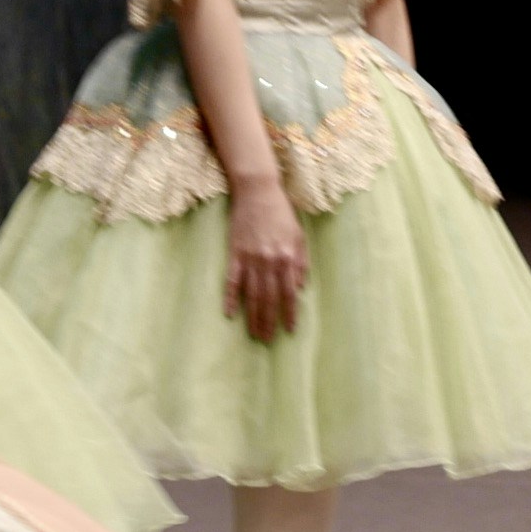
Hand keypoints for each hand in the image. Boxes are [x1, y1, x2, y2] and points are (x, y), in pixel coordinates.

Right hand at [223, 172, 308, 341]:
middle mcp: (269, 261)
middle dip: (269, 321)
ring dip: (253, 316)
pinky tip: (230, 313)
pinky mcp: (235, 253)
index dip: (289, 313)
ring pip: (252, 294)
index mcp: (287, 258)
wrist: (257, 191)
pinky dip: (231, 298)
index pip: (289, 293)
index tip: (288, 330)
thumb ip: (301, 263)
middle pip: (269, 299)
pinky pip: (232, 281)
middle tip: (267, 340)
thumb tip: (299, 289)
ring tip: (254, 334)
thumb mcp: (299, 236)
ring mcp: (250, 258)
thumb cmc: (281, 213)